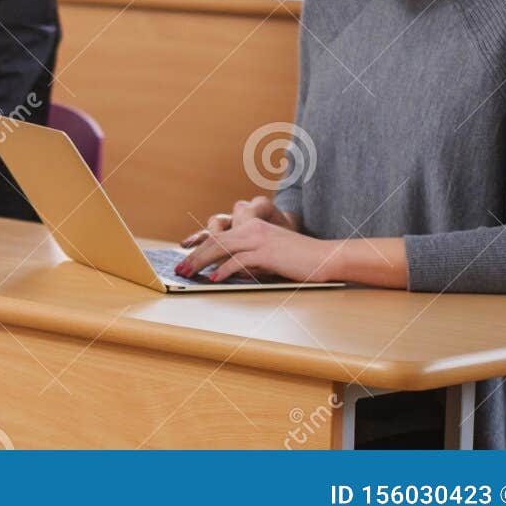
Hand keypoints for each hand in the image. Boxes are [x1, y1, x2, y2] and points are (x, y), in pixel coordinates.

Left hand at [177, 197, 337, 282]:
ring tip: (188, 274)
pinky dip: (224, 270)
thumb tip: (226, 270)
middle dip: (194, 256)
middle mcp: (252, 228)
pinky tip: (214, 279)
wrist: (325, 257)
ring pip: (221, 248)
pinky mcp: (267, 252)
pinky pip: (239, 261)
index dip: (198, 246)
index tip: (183, 257)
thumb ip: (248, 257)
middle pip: (214, 241)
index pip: (218, 236)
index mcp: (251, 226)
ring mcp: (259, 239)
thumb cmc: (297, 259)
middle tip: (179, 269)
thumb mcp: (268, 253)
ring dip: (201, 262)